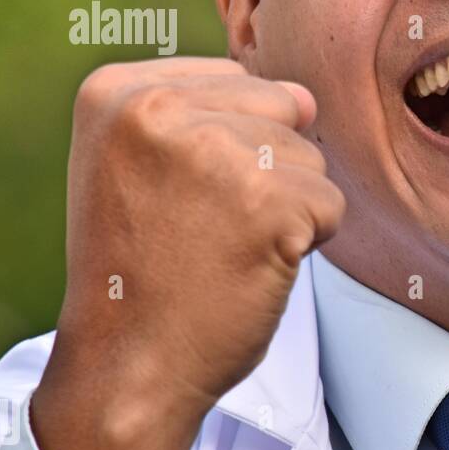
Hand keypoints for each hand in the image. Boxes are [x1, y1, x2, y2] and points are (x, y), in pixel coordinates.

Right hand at [31, 57, 344, 449]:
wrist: (129, 368)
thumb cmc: (144, 273)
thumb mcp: (137, 166)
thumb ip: (209, 112)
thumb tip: (307, 98)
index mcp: (117, 91)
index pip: (235, 81)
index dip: (226, 147)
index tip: (173, 199)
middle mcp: (156, 109)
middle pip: (280, 109)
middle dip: (264, 173)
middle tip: (202, 229)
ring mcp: (212, 151)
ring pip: (310, 158)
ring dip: (286, 210)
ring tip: (221, 250)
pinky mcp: (266, 200)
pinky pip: (330, 205)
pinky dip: (307, 244)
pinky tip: (250, 269)